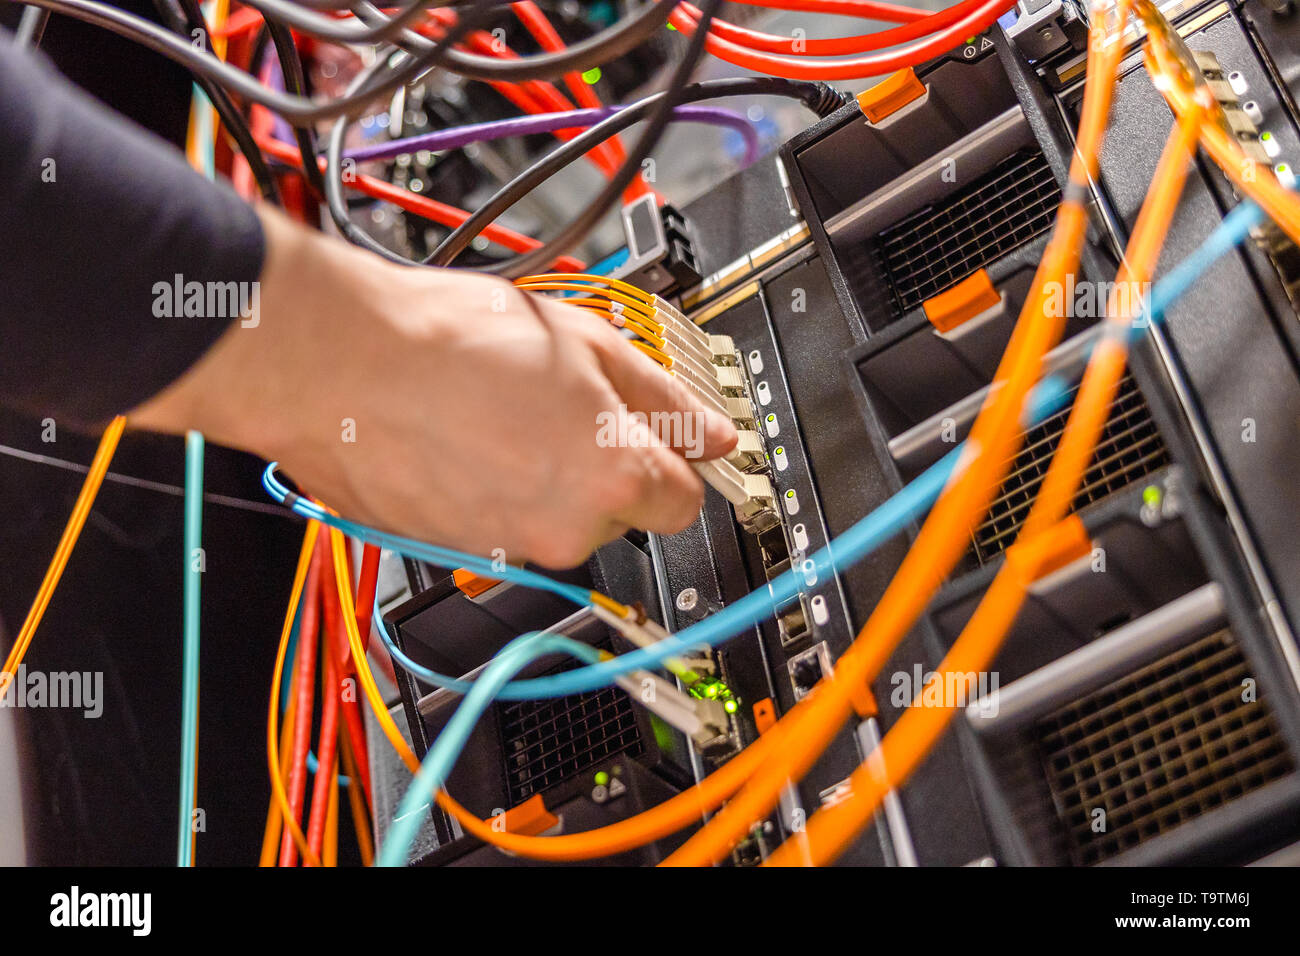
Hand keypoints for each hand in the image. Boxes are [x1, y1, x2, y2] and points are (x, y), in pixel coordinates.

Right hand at [130, 207, 737, 567]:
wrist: (338, 365)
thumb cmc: (448, 342)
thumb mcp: (584, 341)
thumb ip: (664, 397)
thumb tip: (715, 434)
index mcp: (613, 477)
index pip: (686, 501)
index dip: (674, 463)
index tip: (659, 441)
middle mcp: (566, 529)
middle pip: (619, 512)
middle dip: (604, 464)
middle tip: (563, 403)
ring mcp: (508, 547)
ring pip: (557, 518)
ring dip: (544, 475)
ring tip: (501, 413)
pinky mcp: (457, 552)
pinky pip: (502, 525)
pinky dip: (495, 491)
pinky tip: (466, 438)